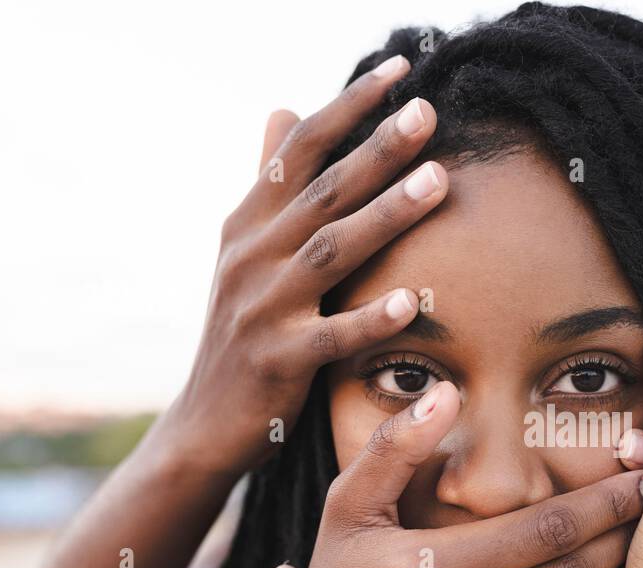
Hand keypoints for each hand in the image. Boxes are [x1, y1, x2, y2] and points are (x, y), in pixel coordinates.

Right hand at [161, 55, 448, 476]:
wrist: (205, 422)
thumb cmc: (242, 330)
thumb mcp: (247, 250)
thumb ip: (271, 184)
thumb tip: (284, 109)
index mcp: (250, 223)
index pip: (300, 148)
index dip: (348, 106)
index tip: (399, 70)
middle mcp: (252, 255)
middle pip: (322, 191)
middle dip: (377, 148)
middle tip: (428, 112)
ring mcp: (262, 308)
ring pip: (330, 251)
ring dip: (385, 214)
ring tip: (437, 181)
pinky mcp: (277, 362)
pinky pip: (330, 336)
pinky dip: (370, 318)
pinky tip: (412, 301)